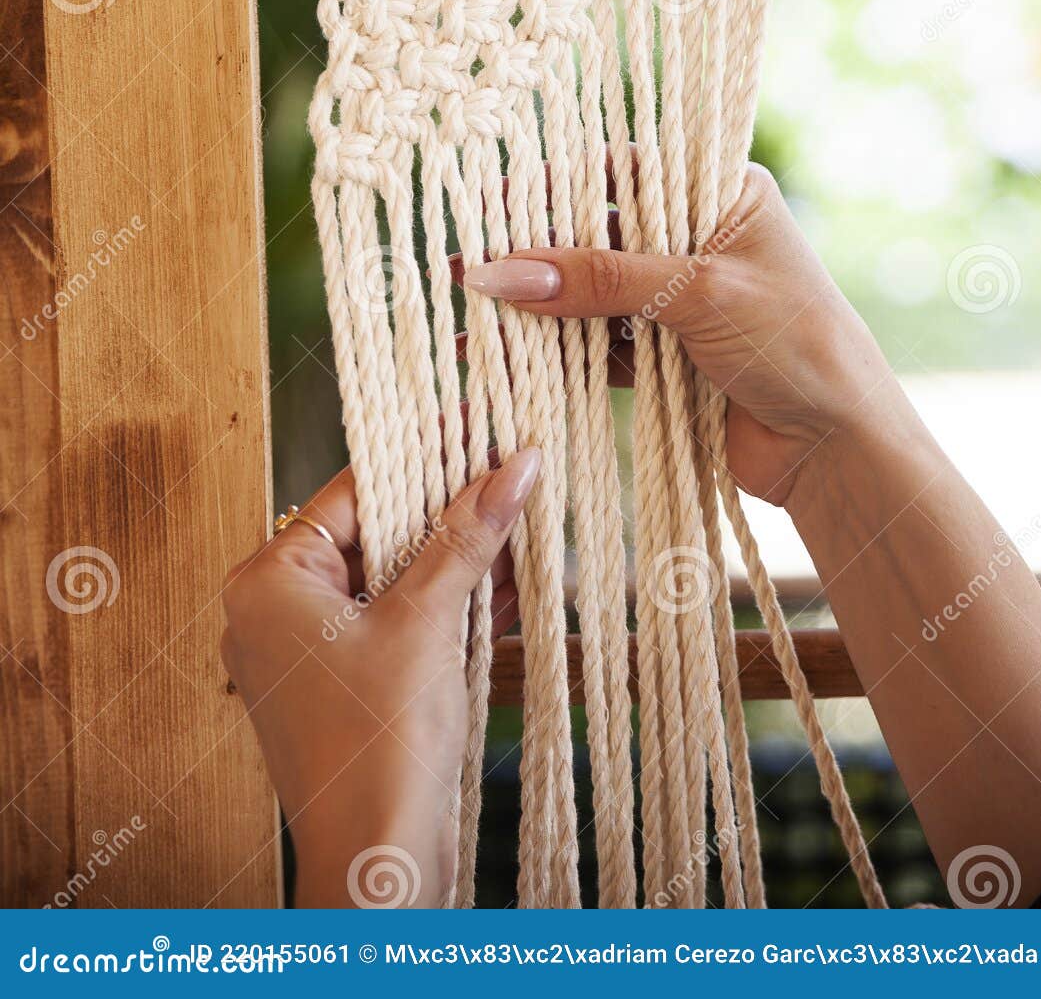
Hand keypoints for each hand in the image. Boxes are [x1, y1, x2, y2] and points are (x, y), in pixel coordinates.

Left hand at [221, 449, 538, 906]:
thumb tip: (515, 461)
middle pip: (375, 531)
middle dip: (449, 506)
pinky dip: (449, 603)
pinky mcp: (348, 685)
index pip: (352, 490)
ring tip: (524, 511)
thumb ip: (467, 535)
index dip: (422, 455)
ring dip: (458, 554)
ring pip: (394, 577)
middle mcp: (276, 611)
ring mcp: (310, 652)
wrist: (378, 866)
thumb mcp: (427, 623)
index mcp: (269, 582)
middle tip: (510, 463)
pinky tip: (509, 576)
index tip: (476, 422)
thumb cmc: (378, 746)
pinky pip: (401, 621)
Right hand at [461, 161, 900, 509]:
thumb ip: (600, 280)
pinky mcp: (670, 357)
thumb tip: (500, 272)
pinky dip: (560, 351)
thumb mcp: (697, 293)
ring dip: (542, 306)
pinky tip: (508, 356)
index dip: (564, 183)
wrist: (838, 447)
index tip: (500, 200)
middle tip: (470, 260)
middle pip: (604, 233)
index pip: (630, 170)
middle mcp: (703, 239)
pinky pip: (602, 344)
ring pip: (597, 293)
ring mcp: (685, 301)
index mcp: (727, 195)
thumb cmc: (794, 342)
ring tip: (473, 312)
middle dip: (540, 251)